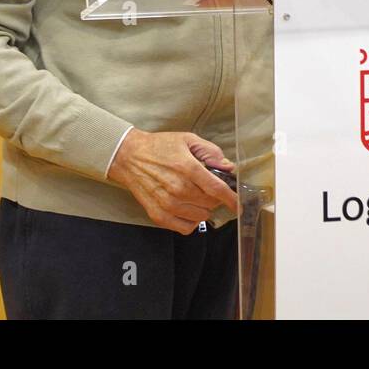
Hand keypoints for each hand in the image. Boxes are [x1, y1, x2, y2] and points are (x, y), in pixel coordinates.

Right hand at [107, 129, 238, 233]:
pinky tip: (188, 209)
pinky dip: (191, 221)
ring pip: (200, 216)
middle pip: (211, 203)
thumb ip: (211, 152)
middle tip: (207, 187)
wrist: (130, 157)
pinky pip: (185, 228)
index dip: (232, 199)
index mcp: (187, 168)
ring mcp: (167, 204)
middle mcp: (178, 188)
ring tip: (195, 196)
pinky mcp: (158, 215)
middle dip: (215, 197)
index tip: (239, 205)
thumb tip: (228, 167)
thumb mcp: (188, 140)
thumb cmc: (160, 147)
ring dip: (203, 208)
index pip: (217, 189)